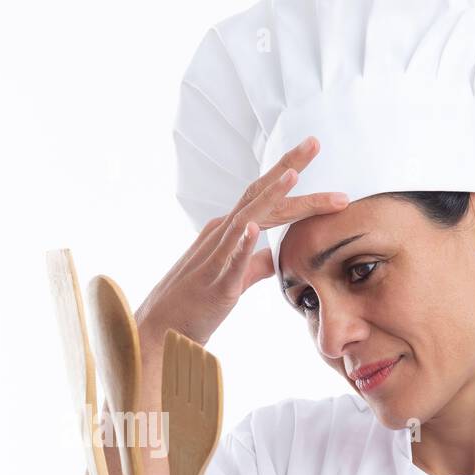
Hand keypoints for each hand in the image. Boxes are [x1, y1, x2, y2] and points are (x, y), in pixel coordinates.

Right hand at [136, 135, 348, 344]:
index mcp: (226, 232)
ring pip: (246, 219)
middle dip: (287, 167)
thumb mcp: (232, 279)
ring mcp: (215, 257)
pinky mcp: (214, 284)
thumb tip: (276, 258)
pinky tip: (255, 228)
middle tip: (314, 142)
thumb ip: (255, 264)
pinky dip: (242, 243)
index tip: (312, 152)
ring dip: (270, 196)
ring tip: (293, 174)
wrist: (160, 332)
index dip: (289, 176)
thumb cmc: (195, 306)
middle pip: (258, 195)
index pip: (263, 197)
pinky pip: (228, 261)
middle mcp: (219, 235)